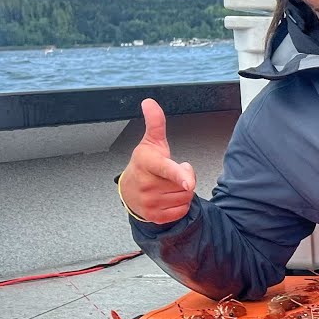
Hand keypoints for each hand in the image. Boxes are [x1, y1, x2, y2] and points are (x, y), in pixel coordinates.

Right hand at [119, 99, 196, 223]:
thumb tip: (149, 102)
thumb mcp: (151, 142)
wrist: (129, 191)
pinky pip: (182, 210)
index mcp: (148, 164)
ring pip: (186, 197)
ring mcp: (150, 202)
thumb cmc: (145, 164)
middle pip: (186, 184)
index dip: (180, 175)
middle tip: (169, 175)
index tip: (188, 181)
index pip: (167, 169)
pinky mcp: (155, 216)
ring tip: (167, 185)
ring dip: (182, 191)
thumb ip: (156, 123)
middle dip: (184, 178)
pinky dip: (180, 205)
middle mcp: (147, 185)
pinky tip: (168, 198)